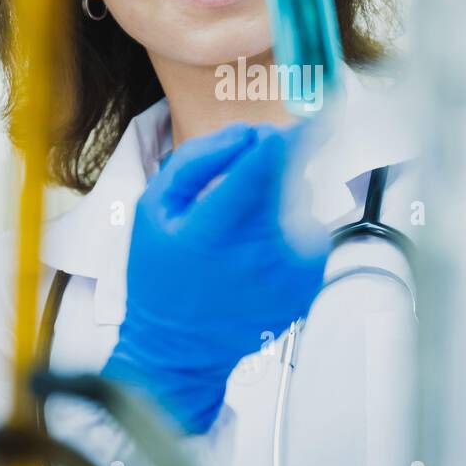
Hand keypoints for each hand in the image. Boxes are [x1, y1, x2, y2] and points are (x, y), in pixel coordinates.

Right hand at [101, 122, 328, 433]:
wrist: (180, 348)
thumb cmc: (161, 275)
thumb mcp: (154, 208)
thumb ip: (199, 161)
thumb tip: (247, 133)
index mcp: (214, 229)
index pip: (263, 168)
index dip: (287, 137)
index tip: (307, 118)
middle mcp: (258, 251)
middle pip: (292, 178)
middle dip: (280, 162)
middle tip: (253, 172)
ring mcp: (288, 272)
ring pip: (304, 202)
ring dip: (283, 198)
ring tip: (243, 228)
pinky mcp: (308, 284)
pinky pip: (312, 233)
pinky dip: (292, 229)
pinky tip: (259, 251)